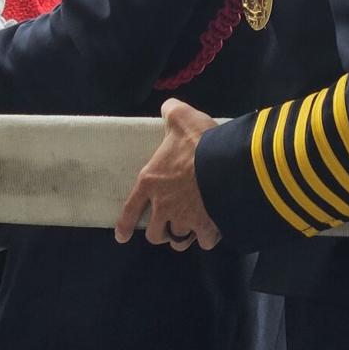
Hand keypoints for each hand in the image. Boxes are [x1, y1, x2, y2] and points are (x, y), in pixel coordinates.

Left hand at [114, 99, 221, 250]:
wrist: (226, 162)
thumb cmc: (199, 140)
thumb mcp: (180, 117)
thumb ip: (171, 111)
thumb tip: (169, 107)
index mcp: (150, 181)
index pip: (131, 209)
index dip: (125, 225)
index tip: (122, 236)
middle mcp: (163, 205)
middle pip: (155, 234)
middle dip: (161, 232)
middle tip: (169, 225)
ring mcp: (185, 218)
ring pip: (178, 241)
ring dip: (182, 236)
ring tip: (188, 230)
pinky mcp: (206, 226)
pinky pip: (204, 241)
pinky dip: (207, 238)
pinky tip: (210, 231)